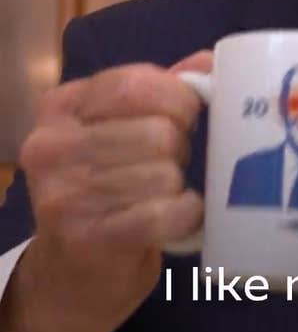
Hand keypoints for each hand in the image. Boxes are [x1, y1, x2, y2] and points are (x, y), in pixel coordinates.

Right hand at [0, 51, 210, 331]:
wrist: (72, 272)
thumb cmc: (110, 189)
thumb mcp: (122, 130)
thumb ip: (163, 91)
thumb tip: (213, 60)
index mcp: (61, 107)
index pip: (134, 83)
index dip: (179, 99)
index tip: (188, 117)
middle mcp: (50, 146)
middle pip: (157, 131)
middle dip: (182, 150)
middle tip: (174, 167)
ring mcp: (62, 194)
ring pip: (164, 172)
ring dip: (181, 186)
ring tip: (168, 194)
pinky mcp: (85, 237)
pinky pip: (163, 211)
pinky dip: (186, 214)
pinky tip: (180, 216)